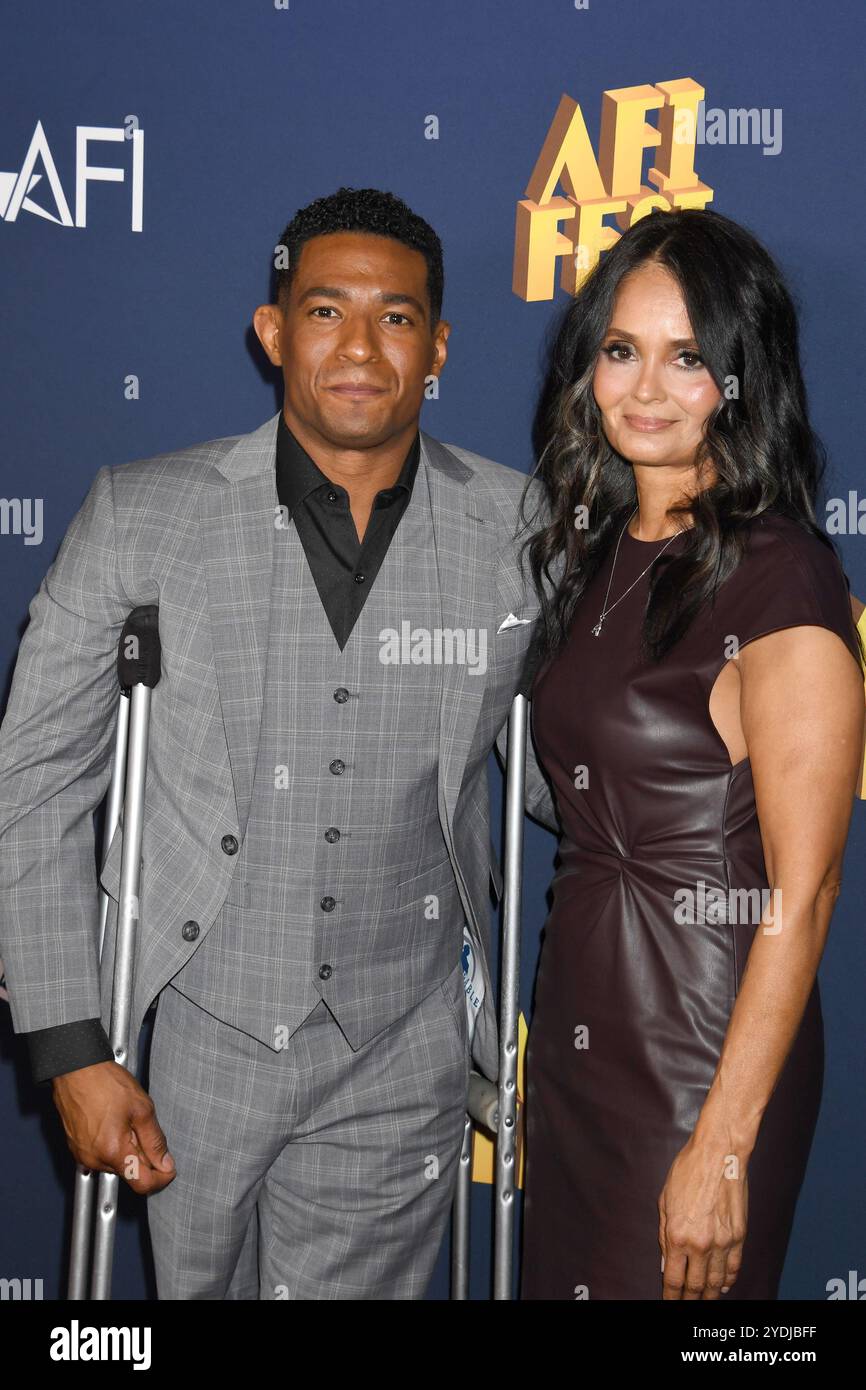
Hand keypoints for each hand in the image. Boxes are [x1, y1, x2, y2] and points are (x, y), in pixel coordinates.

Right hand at [52, 1060, 175, 1194]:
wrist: (76, 1070)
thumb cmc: (104, 1083)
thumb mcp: (142, 1108)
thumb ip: (155, 1141)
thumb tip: (165, 1162)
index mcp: (112, 1152)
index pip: (143, 1184)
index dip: (162, 1177)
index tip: (169, 1167)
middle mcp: (94, 1159)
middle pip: (130, 1173)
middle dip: (144, 1156)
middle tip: (143, 1127)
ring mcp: (83, 1154)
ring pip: (117, 1164)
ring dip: (128, 1149)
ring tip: (125, 1119)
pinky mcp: (77, 1147)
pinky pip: (102, 1155)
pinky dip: (113, 1144)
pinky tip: (113, 1121)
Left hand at [657, 1134, 747, 1298]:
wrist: (719, 1154)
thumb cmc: (688, 1171)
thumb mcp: (664, 1200)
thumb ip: (664, 1235)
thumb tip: (666, 1263)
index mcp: (678, 1235)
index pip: (674, 1279)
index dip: (671, 1295)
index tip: (669, 1302)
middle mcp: (701, 1244)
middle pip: (695, 1285)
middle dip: (689, 1299)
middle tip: (686, 1305)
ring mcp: (723, 1242)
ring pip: (715, 1281)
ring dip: (708, 1295)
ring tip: (703, 1301)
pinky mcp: (739, 1236)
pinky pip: (733, 1267)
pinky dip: (727, 1280)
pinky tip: (722, 1286)